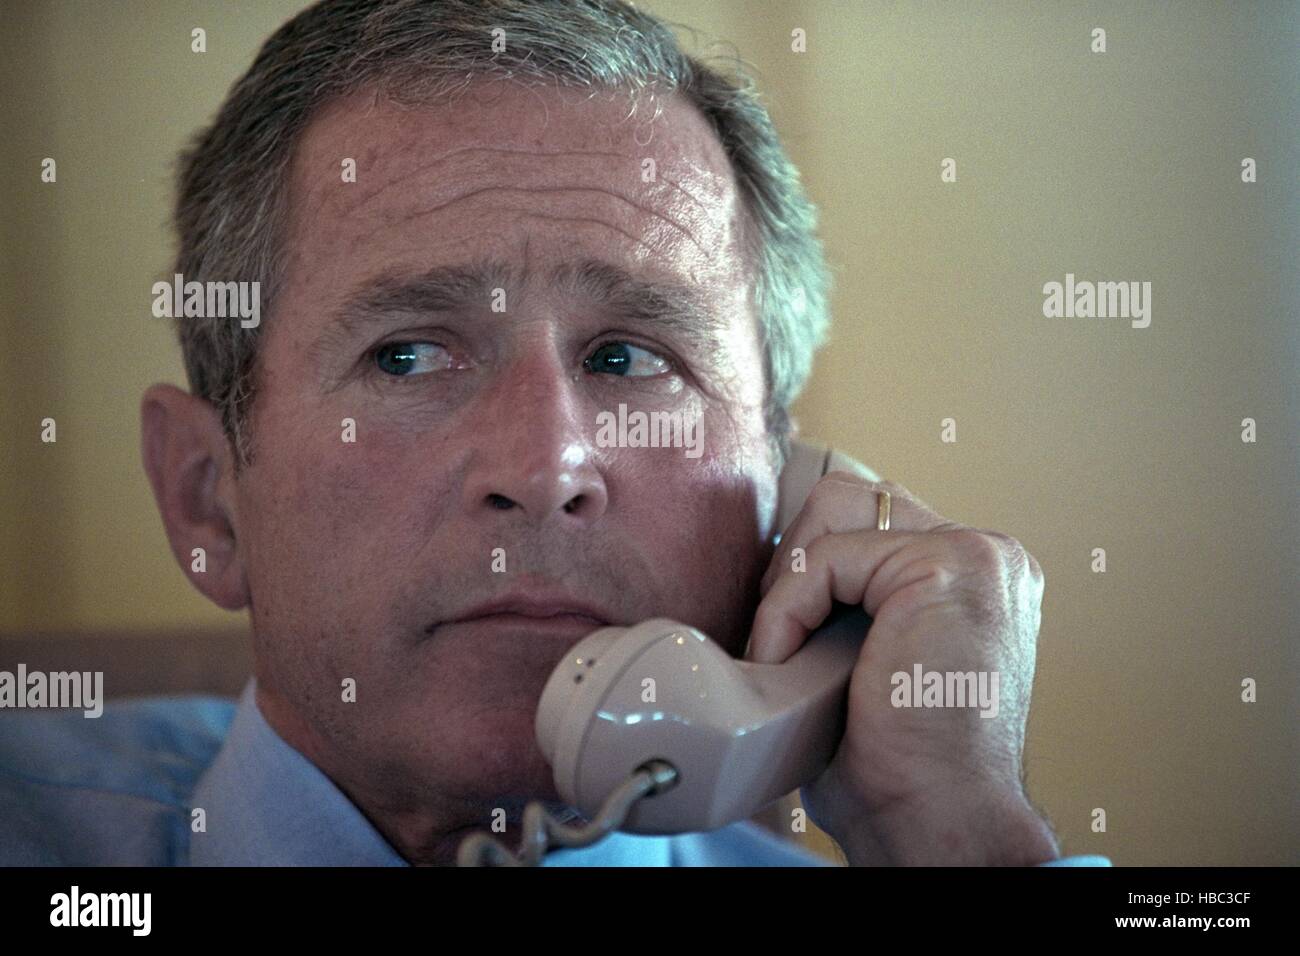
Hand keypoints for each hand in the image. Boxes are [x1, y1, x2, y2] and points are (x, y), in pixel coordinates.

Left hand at [748, 470, 1060, 865]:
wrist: (936, 820)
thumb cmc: (895, 765)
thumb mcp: (868, 659)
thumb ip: (851, 601)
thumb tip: (781, 569)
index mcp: (972, 575)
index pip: (863, 518)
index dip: (805, 571)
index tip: (785, 638)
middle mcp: (987, 554)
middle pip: (846, 499)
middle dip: (795, 566)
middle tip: (782, 644)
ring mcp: (976, 553)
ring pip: (833, 510)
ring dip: (790, 585)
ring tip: (788, 655)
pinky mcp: (950, 565)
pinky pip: (826, 557)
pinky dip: (788, 610)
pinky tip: (790, 665)